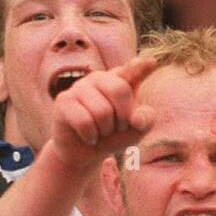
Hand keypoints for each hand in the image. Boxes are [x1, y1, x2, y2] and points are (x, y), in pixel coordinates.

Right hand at [44, 56, 156, 171]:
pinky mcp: (64, 101)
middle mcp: (99, 78)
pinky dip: (91, 135)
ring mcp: (79, 87)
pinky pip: (84, 121)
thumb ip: (145, 120)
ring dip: (105, 130)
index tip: (151, 62)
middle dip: (123, 117)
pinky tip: (89, 137)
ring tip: (100, 132)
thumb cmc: (111, 135)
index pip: (131, 69)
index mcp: (119, 79)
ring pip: (102, 111)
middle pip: (120, 89)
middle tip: (116, 128)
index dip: (139, 67)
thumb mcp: (135, 130)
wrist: (83, 152)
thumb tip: (136, 119)